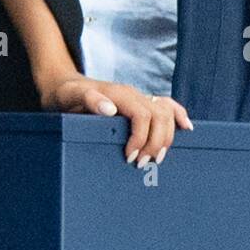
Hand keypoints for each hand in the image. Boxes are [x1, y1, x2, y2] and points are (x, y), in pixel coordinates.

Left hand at [40, 76, 192, 166]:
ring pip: (167, 112)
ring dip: (167, 136)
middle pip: (160, 115)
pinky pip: (166, 105)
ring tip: (157, 157)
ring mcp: (139, 97)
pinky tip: (185, 128)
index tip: (130, 157)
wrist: (63, 85)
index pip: (143, 114)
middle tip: (142, 164)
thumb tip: (109, 110)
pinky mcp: (140, 103)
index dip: (142, 137)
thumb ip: (89, 99)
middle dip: (156, 142)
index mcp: (119, 94)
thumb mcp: (69, 95)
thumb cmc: (65, 93)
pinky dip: (178, 115)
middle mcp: (133, 94)